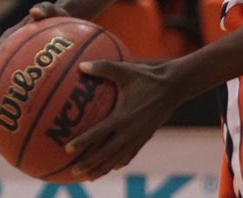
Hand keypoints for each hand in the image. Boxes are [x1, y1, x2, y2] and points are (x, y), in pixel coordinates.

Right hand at [0, 2, 71, 99]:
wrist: (64, 21)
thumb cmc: (57, 15)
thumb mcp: (52, 9)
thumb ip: (44, 8)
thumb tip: (34, 11)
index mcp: (15, 35)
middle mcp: (13, 48)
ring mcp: (21, 58)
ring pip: (5, 75)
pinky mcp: (31, 65)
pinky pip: (22, 79)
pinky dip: (19, 91)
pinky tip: (20, 107)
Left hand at [66, 60, 179, 180]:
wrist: (174, 86)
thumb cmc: (148, 76)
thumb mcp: (125, 70)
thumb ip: (103, 68)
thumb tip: (81, 65)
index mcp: (122, 117)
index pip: (98, 133)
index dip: (83, 142)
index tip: (67, 149)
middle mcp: (130, 131)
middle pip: (106, 153)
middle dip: (90, 163)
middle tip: (73, 171)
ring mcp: (138, 136)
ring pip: (118, 158)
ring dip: (103, 168)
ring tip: (90, 177)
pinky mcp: (145, 137)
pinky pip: (130, 154)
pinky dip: (120, 162)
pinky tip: (113, 166)